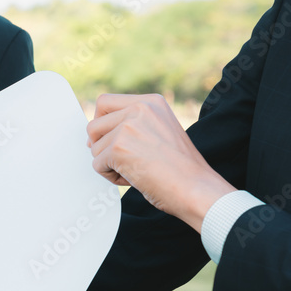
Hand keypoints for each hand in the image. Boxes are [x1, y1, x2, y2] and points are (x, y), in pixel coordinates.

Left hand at [87, 93, 234, 231]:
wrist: (196, 188)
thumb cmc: (182, 168)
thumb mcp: (160, 131)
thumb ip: (134, 124)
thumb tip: (96, 135)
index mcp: (151, 102)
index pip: (105, 103)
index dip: (100, 123)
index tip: (106, 139)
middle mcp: (139, 109)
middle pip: (93, 125)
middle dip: (99, 145)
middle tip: (115, 160)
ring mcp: (127, 127)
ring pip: (94, 148)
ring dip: (108, 164)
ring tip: (134, 171)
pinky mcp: (118, 148)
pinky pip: (97, 165)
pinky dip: (111, 177)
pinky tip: (134, 179)